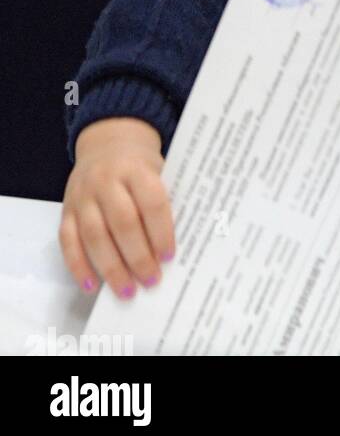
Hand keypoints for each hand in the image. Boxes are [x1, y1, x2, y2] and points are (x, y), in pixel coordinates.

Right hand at [59, 118, 174, 297]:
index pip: (151, 201)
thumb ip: (164, 201)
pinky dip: (78, 266)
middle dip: (138, 256)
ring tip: (127, 291)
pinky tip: (92, 286)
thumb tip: (178, 247)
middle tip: (151, 280)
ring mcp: (82, 196)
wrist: (107, 143)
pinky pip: (67, 242)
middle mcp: (106, 180)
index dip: (161, 231)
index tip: (169, 257)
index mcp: (136, 168)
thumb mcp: (158, 170)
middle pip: (122, 222)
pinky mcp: (66, 211)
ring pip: (93, 235)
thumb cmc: (140, 166)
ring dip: (111, 268)